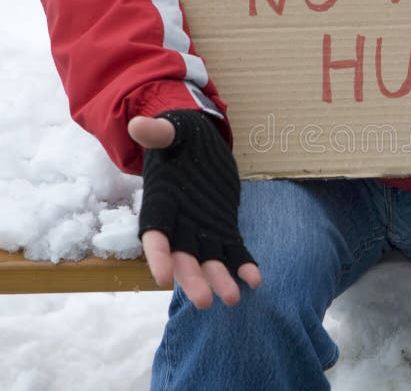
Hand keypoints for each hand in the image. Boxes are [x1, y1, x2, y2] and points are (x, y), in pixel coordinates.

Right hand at [129, 113, 260, 308]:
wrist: (197, 142)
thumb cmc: (177, 137)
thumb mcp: (170, 132)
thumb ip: (158, 133)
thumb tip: (139, 125)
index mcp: (160, 204)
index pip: (154, 234)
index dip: (157, 255)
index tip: (163, 277)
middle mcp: (178, 223)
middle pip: (182, 257)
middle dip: (193, 279)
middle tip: (205, 302)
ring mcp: (201, 228)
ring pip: (209, 260)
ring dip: (219, 279)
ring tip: (234, 299)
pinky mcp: (223, 227)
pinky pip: (233, 250)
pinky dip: (243, 265)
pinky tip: (255, 280)